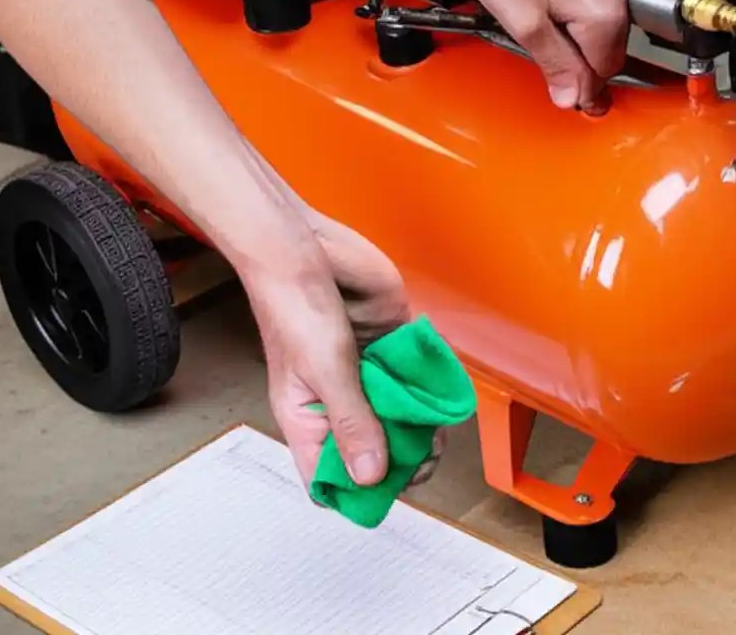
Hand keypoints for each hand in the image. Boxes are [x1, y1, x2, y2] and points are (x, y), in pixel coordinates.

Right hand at [245, 206, 446, 491]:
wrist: (305, 246)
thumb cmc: (295, 307)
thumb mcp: (324, 373)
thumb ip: (352, 423)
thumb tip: (370, 476)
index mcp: (309, 417)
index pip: (331, 472)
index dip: (359, 489)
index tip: (391, 489)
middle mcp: (339, 401)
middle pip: (375, 448)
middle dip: (403, 457)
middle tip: (426, 454)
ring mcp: (366, 374)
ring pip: (401, 415)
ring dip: (422, 424)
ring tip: (437, 428)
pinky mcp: (389, 346)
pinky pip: (415, 377)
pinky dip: (430, 387)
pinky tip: (440, 393)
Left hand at [464, 0, 638, 113]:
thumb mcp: (521, 17)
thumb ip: (551, 62)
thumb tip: (571, 97)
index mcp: (603, 15)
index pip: (601, 74)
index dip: (580, 90)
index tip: (568, 99)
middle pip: (608, 53)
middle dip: (581, 63)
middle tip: (552, 69)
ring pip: (608, 28)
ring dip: (582, 37)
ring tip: (548, 28)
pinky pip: (605, 2)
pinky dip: (585, 12)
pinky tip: (558, 4)